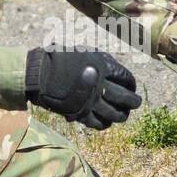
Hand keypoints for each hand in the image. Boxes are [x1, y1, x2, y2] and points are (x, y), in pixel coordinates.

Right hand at [25, 48, 141, 129]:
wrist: (40, 73)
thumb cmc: (61, 59)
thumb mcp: (86, 53)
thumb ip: (102, 62)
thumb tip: (115, 72)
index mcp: (103, 67)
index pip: (126, 78)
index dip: (131, 83)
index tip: (132, 86)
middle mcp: (100, 85)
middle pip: (125, 98)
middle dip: (133, 102)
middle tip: (136, 103)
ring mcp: (91, 101)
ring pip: (114, 113)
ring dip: (122, 115)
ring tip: (124, 115)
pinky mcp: (81, 114)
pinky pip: (98, 123)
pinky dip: (105, 124)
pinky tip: (107, 122)